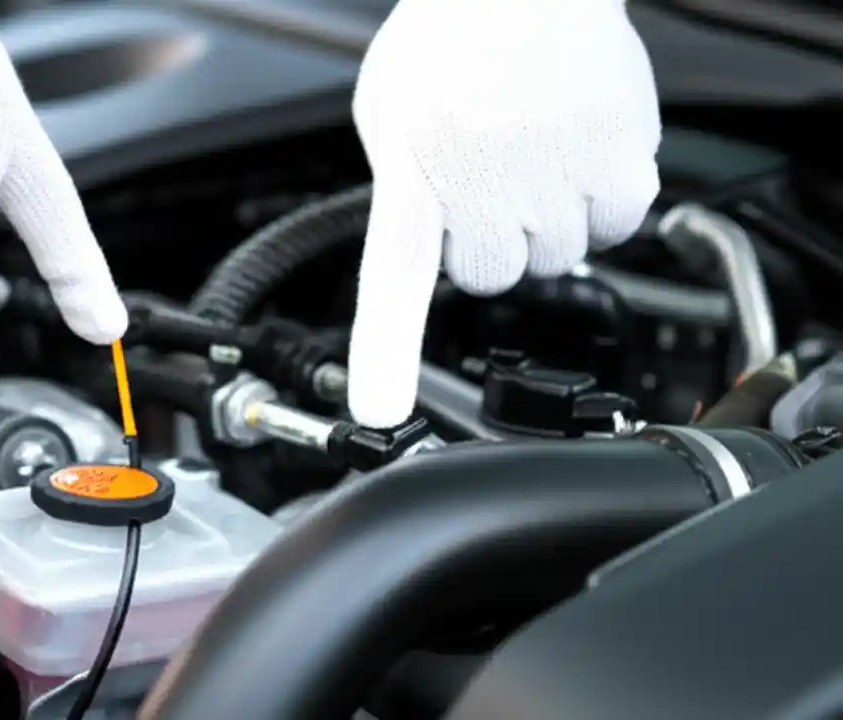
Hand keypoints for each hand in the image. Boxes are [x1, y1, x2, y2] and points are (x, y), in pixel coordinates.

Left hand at [347, 0, 660, 427]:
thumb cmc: (451, 37)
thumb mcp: (388, 114)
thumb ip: (398, 186)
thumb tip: (419, 237)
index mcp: (415, 171)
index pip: (394, 274)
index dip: (386, 350)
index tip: (381, 408)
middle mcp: (485, 181)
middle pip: (491, 276)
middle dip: (490, 243)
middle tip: (489, 186)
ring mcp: (557, 175)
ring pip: (557, 256)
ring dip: (547, 222)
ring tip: (534, 158)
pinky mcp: (620, 161)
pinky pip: (617, 225)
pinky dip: (604, 201)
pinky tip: (579, 155)